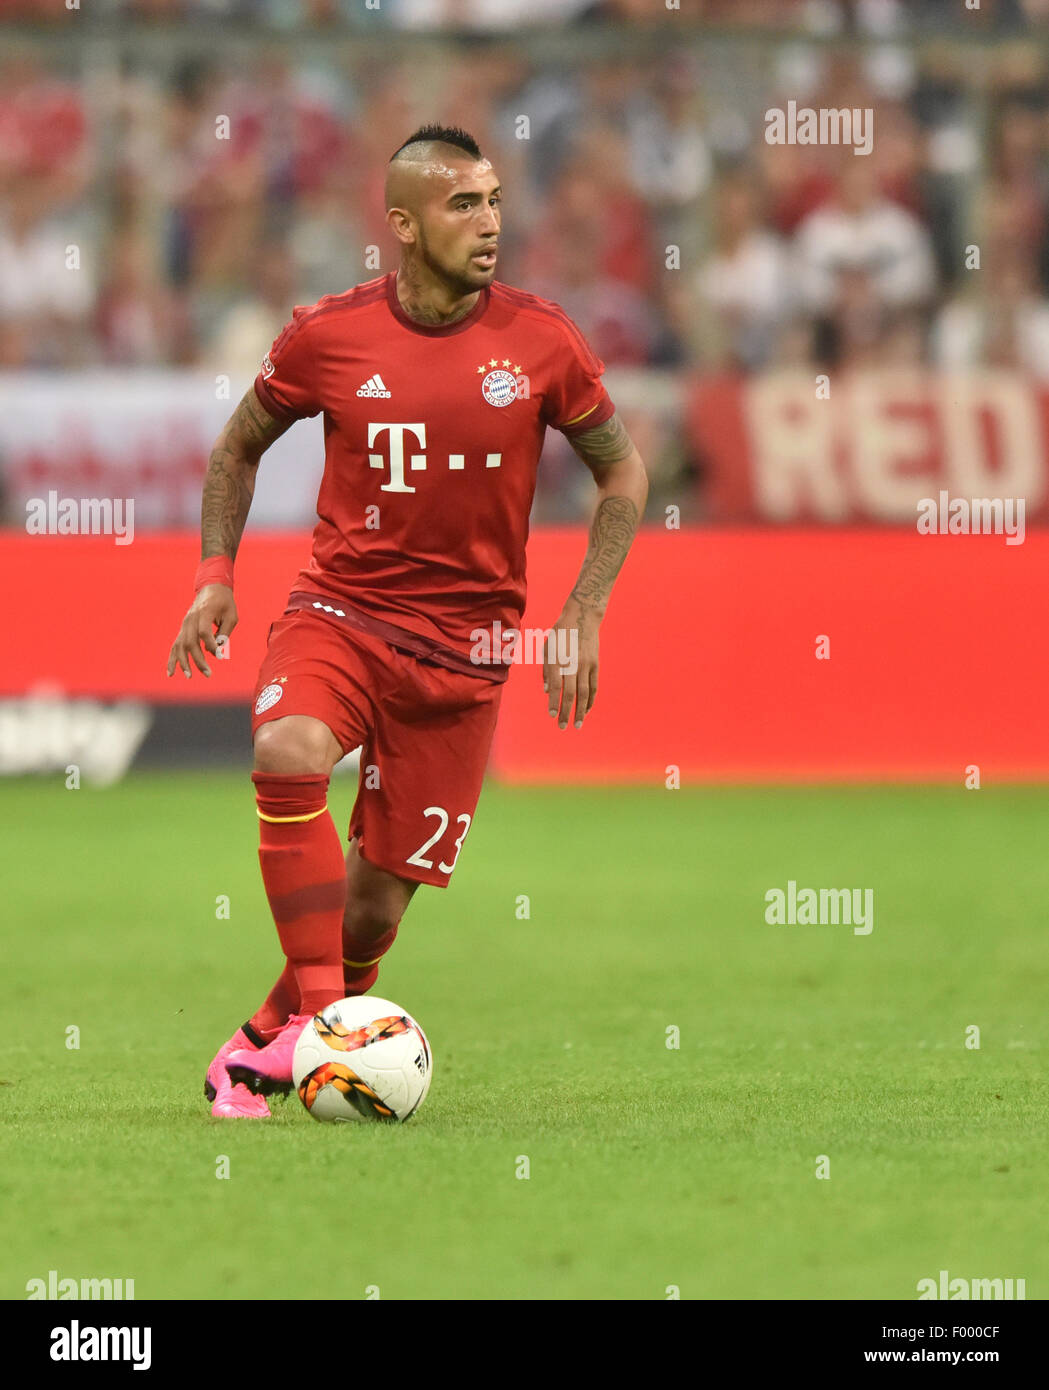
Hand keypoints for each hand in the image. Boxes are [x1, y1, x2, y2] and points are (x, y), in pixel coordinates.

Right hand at [166, 583, 237, 678]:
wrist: (212, 589)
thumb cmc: (224, 603)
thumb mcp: (231, 616)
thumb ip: (224, 633)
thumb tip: (217, 651)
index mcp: (204, 613)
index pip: (203, 632)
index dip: (210, 645)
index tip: (220, 656)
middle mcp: (191, 619)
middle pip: (190, 642)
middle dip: (198, 660)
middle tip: (208, 674)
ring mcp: (185, 624)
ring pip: (180, 645)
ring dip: (183, 662)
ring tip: (189, 676)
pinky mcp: (183, 629)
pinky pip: (175, 645)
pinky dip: (172, 659)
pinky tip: (171, 673)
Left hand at [543, 598, 599, 729]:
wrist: (582, 617)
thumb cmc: (559, 634)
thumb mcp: (547, 648)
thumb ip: (546, 670)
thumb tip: (547, 691)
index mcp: (557, 660)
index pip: (556, 686)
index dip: (554, 702)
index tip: (552, 715)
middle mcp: (572, 664)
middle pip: (570, 693)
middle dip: (566, 711)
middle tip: (563, 726)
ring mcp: (586, 664)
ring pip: (584, 692)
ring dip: (581, 710)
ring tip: (578, 724)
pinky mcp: (595, 664)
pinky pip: (593, 686)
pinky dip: (590, 699)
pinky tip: (586, 710)